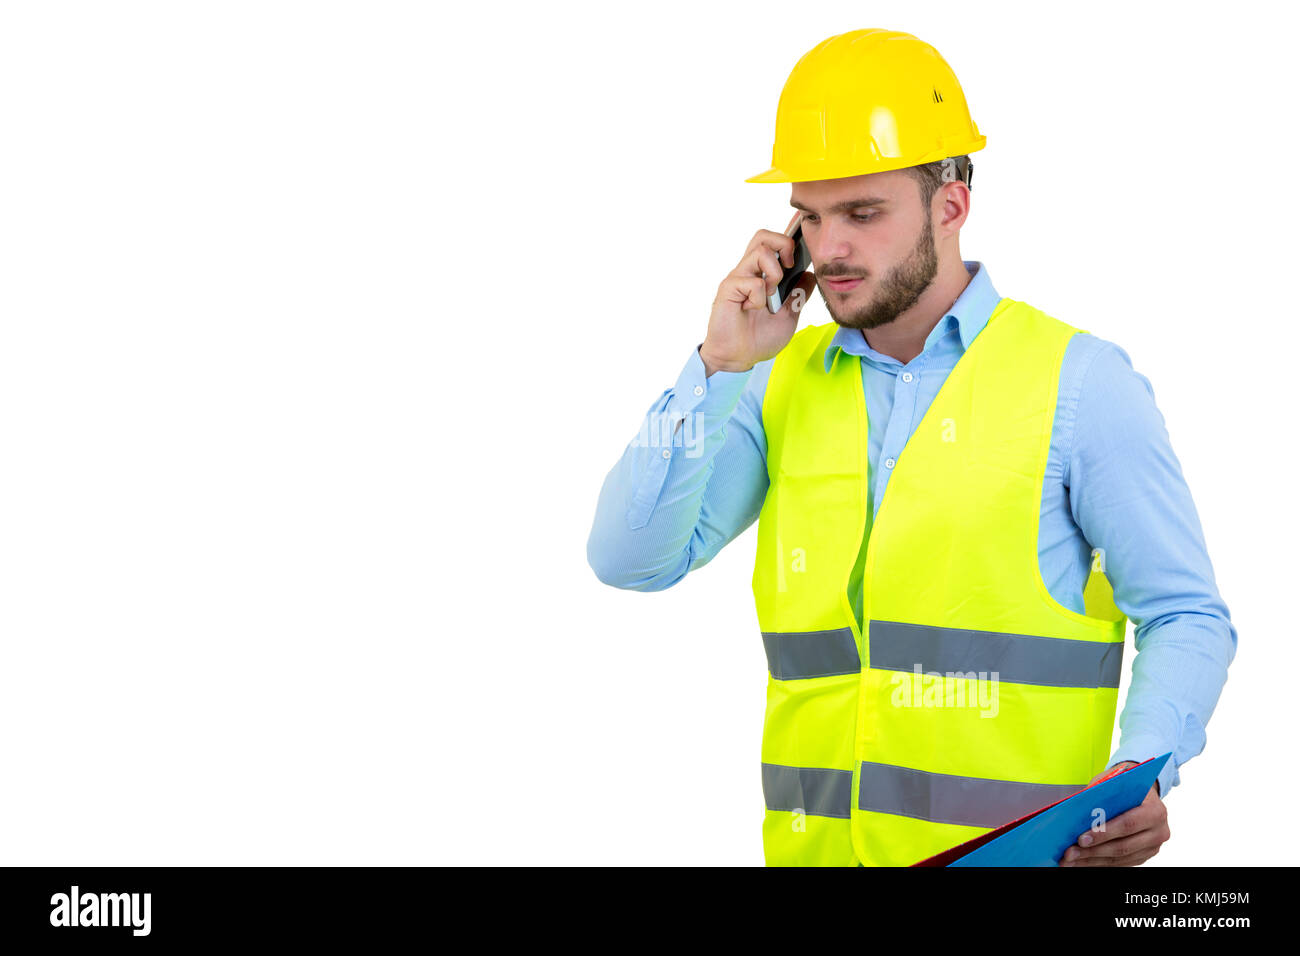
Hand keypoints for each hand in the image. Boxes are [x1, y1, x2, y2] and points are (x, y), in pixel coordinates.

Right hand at [699, 212, 816, 375]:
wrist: (738, 359)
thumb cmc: (758, 339)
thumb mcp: (790, 316)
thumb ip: (799, 294)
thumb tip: (811, 274)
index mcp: (762, 275)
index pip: (773, 242)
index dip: (788, 233)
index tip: (803, 235)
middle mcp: (748, 272)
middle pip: (763, 235)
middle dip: (783, 244)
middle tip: (789, 267)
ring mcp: (737, 279)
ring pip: (759, 252)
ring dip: (773, 273)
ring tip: (771, 295)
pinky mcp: (728, 290)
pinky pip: (751, 281)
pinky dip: (760, 296)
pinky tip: (753, 309)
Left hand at [1058, 761, 1169, 865]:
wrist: (1142, 791)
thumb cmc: (1124, 785)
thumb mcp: (1113, 782)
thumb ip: (1099, 797)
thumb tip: (1074, 815)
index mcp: (1155, 810)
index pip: (1127, 824)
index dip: (1103, 833)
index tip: (1080, 839)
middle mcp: (1159, 831)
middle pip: (1123, 846)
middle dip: (1093, 851)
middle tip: (1070, 853)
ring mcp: (1153, 846)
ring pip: (1120, 858)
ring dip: (1092, 860)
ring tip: (1071, 859)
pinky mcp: (1144, 855)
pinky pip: (1121, 863)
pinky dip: (1099, 862)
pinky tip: (1082, 861)